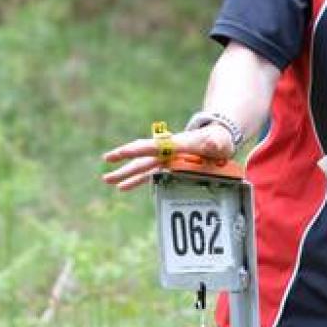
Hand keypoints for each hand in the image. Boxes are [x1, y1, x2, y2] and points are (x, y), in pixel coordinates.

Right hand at [102, 123, 235, 192]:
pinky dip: (136, 180)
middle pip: (142, 156)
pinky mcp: (168, 166)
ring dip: (125, 173)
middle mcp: (167, 151)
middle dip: (124, 162)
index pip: (154, 147)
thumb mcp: (220, 142)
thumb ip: (216, 144)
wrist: (219, 139)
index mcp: (177, 144)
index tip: (122, 152)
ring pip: (142, 167)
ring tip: (107, 180)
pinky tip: (123, 187)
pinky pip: (149, 174)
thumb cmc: (220, 141)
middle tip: (106, 165)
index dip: (138, 150)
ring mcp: (166, 159)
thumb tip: (211, 144)